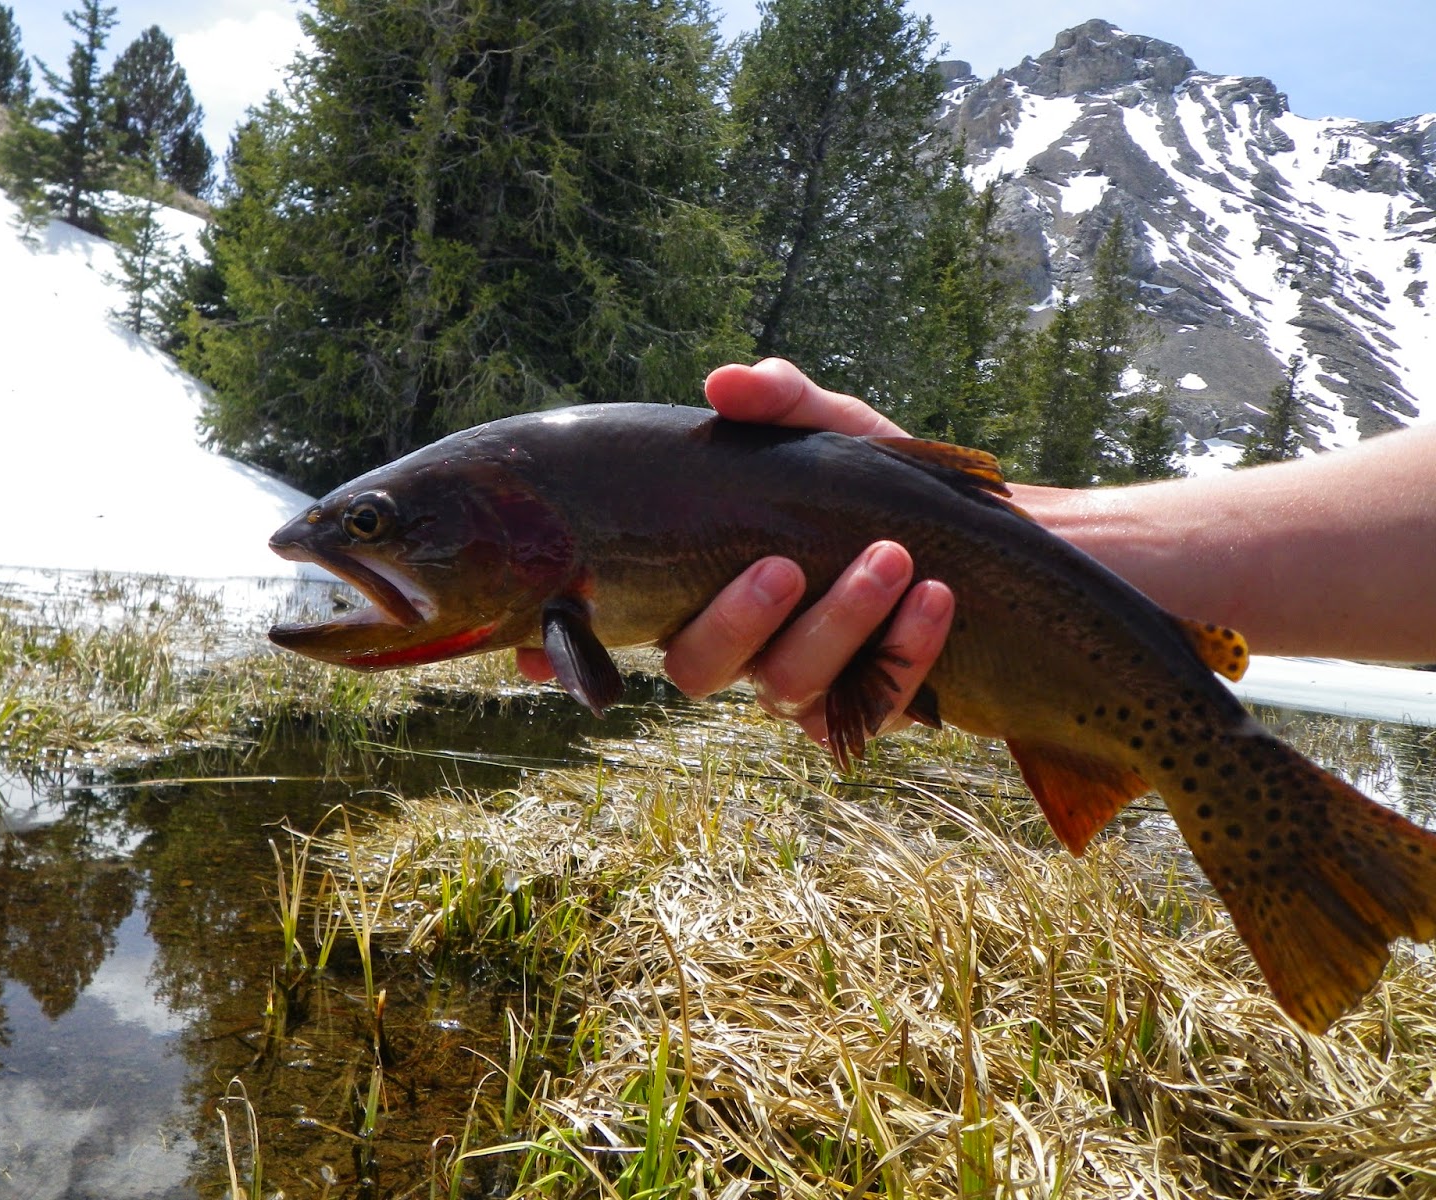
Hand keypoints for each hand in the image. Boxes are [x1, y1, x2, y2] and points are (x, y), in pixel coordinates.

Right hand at [518, 358, 955, 752]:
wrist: (968, 536)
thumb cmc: (869, 486)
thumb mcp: (830, 430)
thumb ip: (780, 404)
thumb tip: (723, 381)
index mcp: (699, 587)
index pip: (620, 627)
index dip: (568, 654)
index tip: (528, 657)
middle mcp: (737, 647)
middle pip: (697, 670)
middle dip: (738, 621)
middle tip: (784, 566)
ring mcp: (797, 685)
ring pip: (787, 687)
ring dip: (839, 624)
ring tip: (891, 560)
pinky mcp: (864, 707)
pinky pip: (871, 702)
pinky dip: (906, 649)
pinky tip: (935, 597)